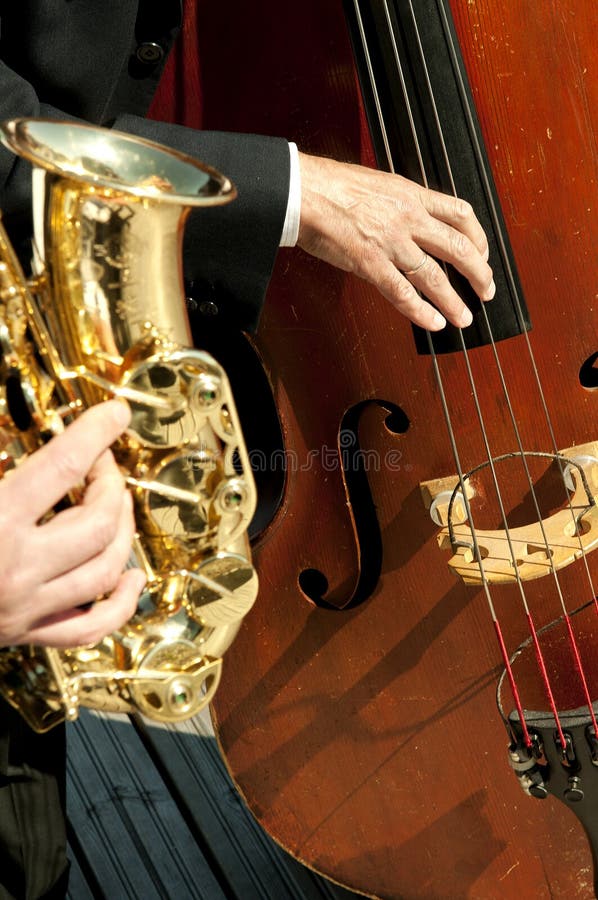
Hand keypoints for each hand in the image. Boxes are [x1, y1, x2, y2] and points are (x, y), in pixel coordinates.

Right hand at [0, 400, 145, 647]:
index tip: (114, 414)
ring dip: (123, 530)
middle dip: (111, 484)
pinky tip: (133, 575)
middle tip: (103, 464)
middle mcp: (17, 566)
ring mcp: (26, 606)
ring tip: (117, 504)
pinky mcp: (25, 633)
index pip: (62, 465)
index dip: (96, 433)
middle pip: (97, 521)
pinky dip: (122, 602)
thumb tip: (6, 426)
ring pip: (105, 569)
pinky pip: (91, 626)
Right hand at [297, 153, 494, 330]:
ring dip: (454, 301)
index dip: (479, 238)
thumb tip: (410, 222)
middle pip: (458, 248)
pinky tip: (433, 322)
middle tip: (486, 291)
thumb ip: (399, 205)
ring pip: (435, 276)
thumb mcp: (378, 185)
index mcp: (411, 195)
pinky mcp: (370, 263)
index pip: (461, 214)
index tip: (483, 253)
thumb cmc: (330, 186)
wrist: (302, 191)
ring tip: (465, 317)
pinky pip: (402, 293)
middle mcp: (408, 218)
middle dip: (479, 273)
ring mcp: (391, 242)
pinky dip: (421, 312)